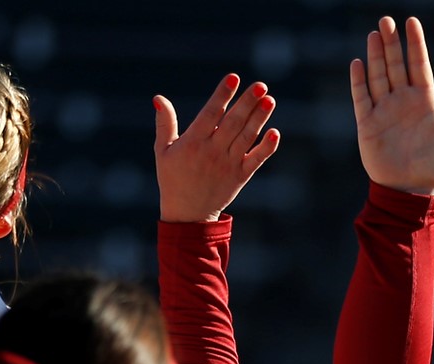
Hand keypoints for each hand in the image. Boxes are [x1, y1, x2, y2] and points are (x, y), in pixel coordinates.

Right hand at [153, 73, 279, 221]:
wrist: (187, 215)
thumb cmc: (172, 178)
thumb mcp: (163, 151)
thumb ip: (165, 124)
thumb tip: (158, 98)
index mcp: (193, 143)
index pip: (211, 114)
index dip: (222, 95)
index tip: (233, 77)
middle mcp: (213, 152)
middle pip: (233, 123)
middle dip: (247, 103)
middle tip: (261, 85)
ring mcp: (229, 165)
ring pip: (247, 137)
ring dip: (259, 118)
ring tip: (269, 99)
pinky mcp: (240, 176)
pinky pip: (256, 160)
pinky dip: (266, 147)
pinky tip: (275, 132)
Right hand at [350, 16, 433, 194]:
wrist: (412, 189)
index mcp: (425, 100)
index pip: (419, 65)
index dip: (416, 44)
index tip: (412, 22)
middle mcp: (403, 101)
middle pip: (396, 65)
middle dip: (392, 43)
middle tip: (387, 20)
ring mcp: (385, 111)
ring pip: (379, 77)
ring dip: (375, 56)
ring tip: (374, 34)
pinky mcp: (368, 124)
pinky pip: (362, 98)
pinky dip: (359, 81)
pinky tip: (358, 63)